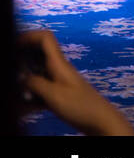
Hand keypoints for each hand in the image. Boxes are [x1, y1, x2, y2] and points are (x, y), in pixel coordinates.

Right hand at [17, 29, 133, 135]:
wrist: (100, 121)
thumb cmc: (81, 106)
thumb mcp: (54, 94)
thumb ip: (35, 83)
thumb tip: (20, 77)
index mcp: (59, 64)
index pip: (46, 38)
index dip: (28, 36)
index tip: (12, 44)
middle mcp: (59, 70)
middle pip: (38, 55)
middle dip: (20, 61)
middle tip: (9, 70)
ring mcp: (59, 82)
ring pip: (36, 76)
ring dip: (23, 83)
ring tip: (13, 94)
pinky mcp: (60, 95)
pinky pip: (40, 92)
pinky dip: (30, 98)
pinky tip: (23, 108)